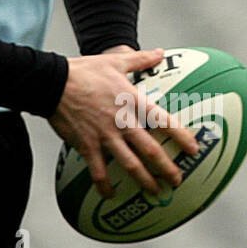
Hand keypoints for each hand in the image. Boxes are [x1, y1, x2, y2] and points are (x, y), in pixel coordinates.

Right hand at [49, 47, 199, 198]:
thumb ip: (140, 59)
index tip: (194, 148)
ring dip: (144, 181)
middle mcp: (122, 121)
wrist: (52, 83)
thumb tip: (159, 52)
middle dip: (167, 168)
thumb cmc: (84, 71)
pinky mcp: (87, 145)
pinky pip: (98, 171)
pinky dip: (105, 185)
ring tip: (154, 192)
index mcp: (132, 101)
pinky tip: (110, 195)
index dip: (181, 136)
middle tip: (177, 180)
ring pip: (130, 165)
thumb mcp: (115, 61)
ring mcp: (105, 136)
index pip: (163, 121)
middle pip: (151, 150)